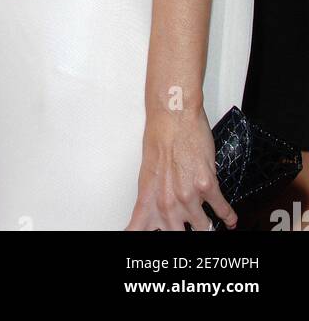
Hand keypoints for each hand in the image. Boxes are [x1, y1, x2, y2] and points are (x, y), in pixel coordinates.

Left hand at [126, 104, 236, 230]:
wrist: (173, 116)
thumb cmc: (159, 137)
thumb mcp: (148, 172)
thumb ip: (153, 197)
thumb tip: (158, 213)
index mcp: (148, 198)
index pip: (138, 230)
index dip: (142, 241)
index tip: (148, 251)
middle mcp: (167, 202)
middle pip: (177, 236)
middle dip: (185, 234)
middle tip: (190, 231)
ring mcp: (188, 197)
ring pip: (203, 228)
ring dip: (207, 226)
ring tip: (209, 226)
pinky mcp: (207, 186)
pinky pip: (222, 210)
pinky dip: (228, 216)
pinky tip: (230, 220)